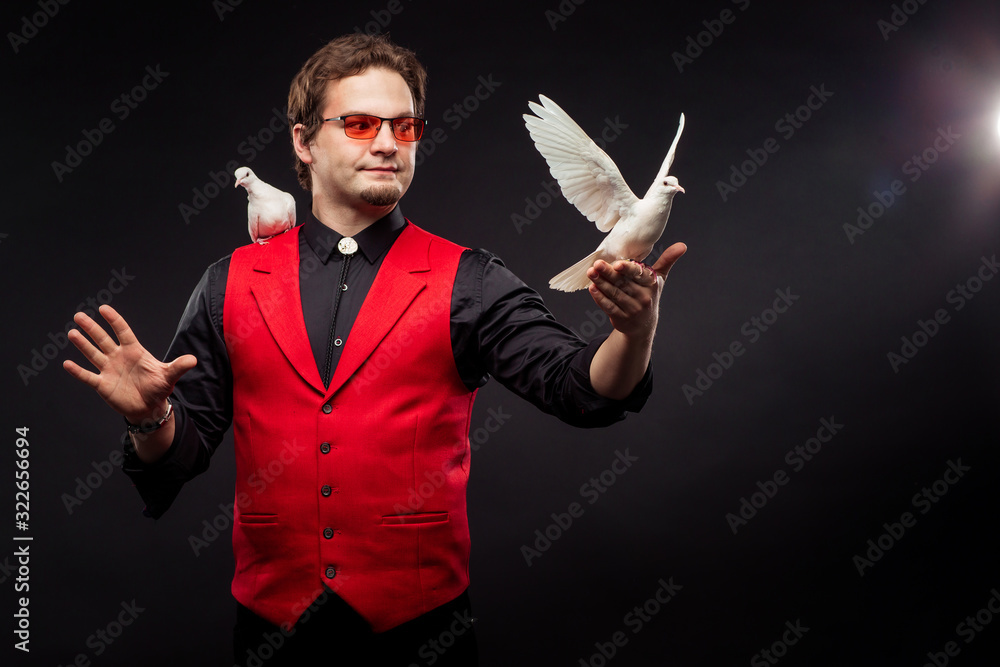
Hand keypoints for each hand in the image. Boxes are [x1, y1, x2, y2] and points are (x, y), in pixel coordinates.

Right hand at [62, 305, 196, 422]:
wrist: (149, 407)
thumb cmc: (158, 388)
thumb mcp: (169, 376)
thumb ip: (179, 366)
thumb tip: (194, 360)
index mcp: (134, 351)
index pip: (123, 331)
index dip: (114, 320)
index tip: (103, 309)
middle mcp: (119, 357)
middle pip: (103, 339)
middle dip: (91, 328)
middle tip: (79, 316)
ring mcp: (109, 370)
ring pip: (93, 354)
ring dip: (82, 344)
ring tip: (72, 333)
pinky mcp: (103, 384)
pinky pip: (88, 376)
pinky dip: (78, 371)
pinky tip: (67, 363)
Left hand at [586, 242, 686, 339]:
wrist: (643, 325)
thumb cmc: (649, 295)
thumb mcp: (659, 279)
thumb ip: (667, 260)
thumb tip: (682, 245)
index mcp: (652, 284)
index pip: (639, 275)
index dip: (628, 269)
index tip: (618, 263)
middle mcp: (644, 297)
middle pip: (623, 283)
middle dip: (609, 273)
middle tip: (597, 264)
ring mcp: (632, 309)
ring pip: (614, 294)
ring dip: (601, 283)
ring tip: (591, 272)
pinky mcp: (621, 318)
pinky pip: (609, 307)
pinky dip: (599, 298)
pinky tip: (592, 288)